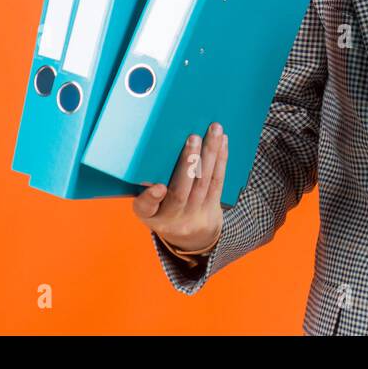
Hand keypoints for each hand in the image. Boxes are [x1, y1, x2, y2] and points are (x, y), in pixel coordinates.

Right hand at [132, 123, 226, 251]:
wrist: (190, 238)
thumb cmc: (163, 209)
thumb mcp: (149, 204)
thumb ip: (147, 184)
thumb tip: (153, 149)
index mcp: (149, 215)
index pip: (145, 208)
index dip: (150, 197)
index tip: (158, 187)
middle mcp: (171, 218)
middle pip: (180, 191)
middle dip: (188, 162)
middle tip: (193, 138)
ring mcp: (193, 216)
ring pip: (203, 182)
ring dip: (210, 153)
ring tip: (213, 130)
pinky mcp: (212, 209)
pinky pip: (217, 182)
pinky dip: (221, 160)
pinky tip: (222, 142)